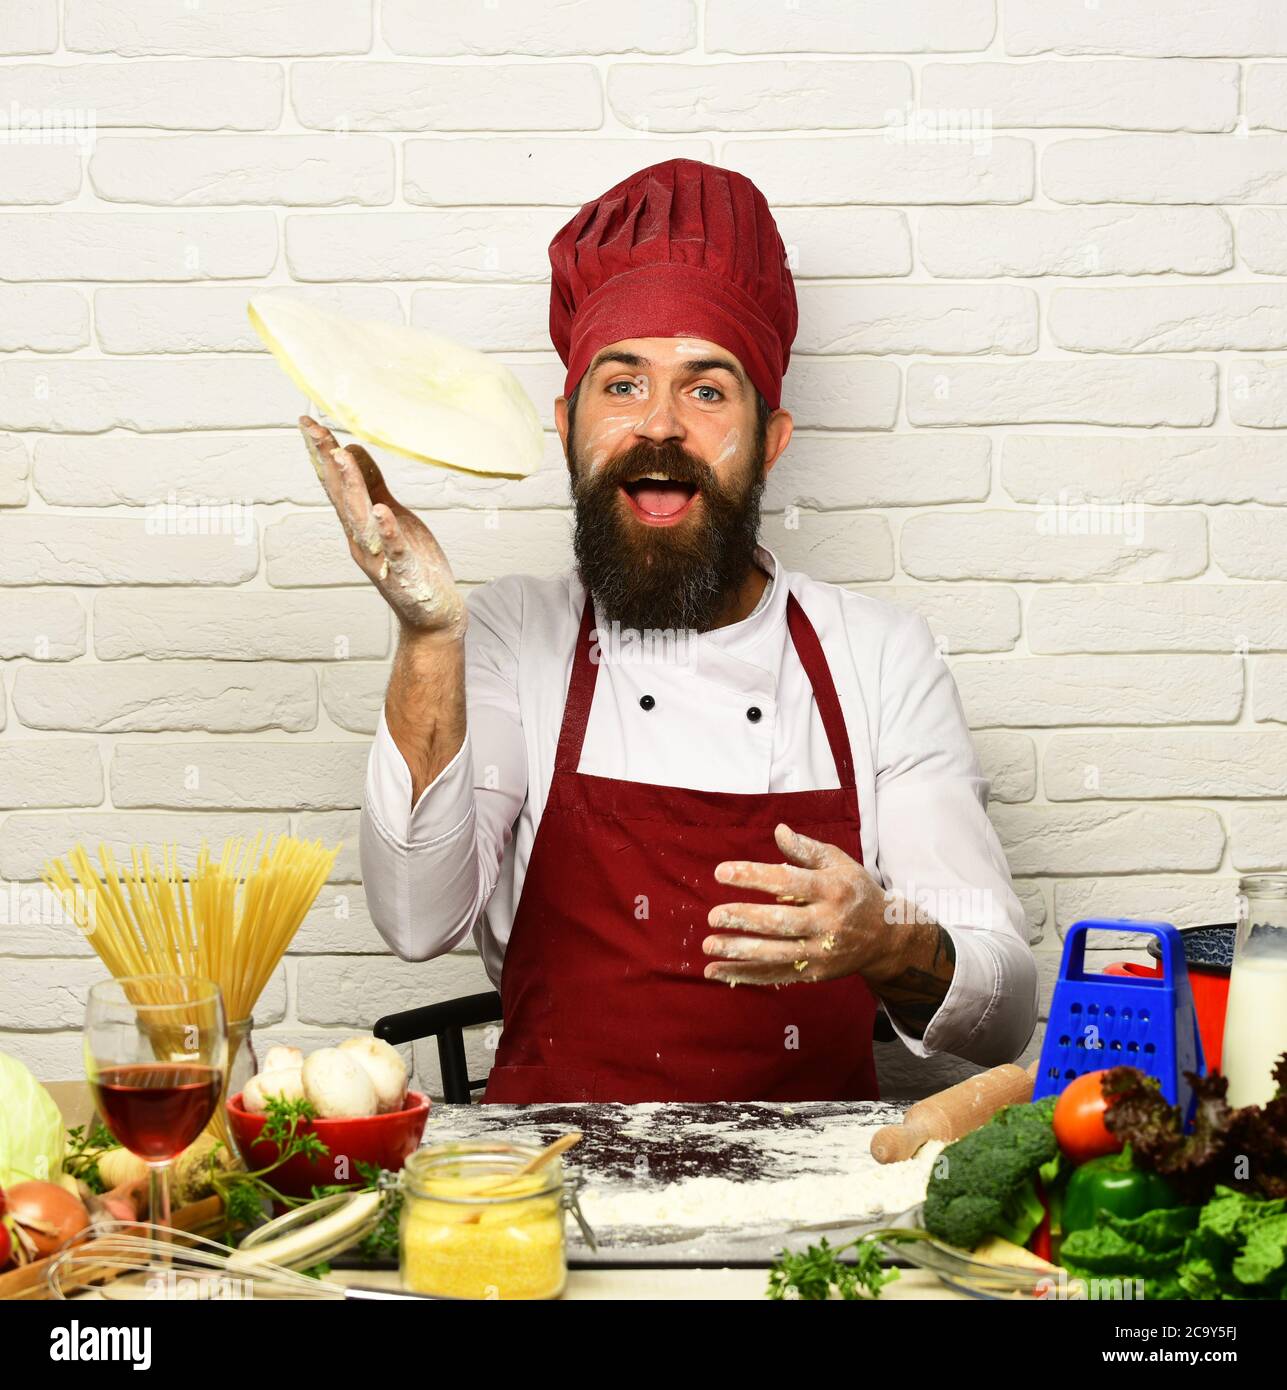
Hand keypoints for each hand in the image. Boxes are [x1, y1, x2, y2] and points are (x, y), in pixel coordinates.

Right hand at [299, 415, 465, 638]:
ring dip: (350, 489)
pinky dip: (386, 531)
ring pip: (361, 519)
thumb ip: (373, 485)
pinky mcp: (404, 572)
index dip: (321, 454)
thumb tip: (351, 449)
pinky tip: (382, 511)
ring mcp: (380, 557)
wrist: (433, 614)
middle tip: (314, 430)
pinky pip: (393, 549)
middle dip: (327, 462)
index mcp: (359, 525)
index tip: (307, 423)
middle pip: (341, 496)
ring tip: (340, 458)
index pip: (336, 484)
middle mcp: (362, 540)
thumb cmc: (413, 563)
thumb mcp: (392, 516)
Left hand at [703, 823, 892, 985]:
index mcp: (831, 889)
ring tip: (709, 944)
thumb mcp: (838, 863)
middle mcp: (828, 922)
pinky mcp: (815, 973)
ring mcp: (822, 951)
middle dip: (744, 919)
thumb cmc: (854, 891)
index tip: (721, 873)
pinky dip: (745, 975)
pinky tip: (717, 971)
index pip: (787, 881)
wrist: (886, 937)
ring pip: (776, 953)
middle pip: (781, 922)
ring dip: (739, 951)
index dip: (753, 876)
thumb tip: (778, 830)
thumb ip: (806, 849)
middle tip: (713, 916)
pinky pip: (776, 975)